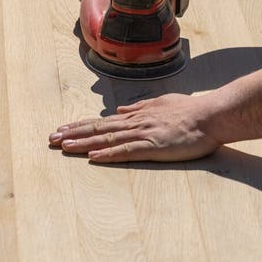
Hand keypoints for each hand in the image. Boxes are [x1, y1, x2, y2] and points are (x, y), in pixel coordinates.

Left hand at [48, 93, 221, 162]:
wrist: (210, 115)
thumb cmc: (190, 111)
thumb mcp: (161, 104)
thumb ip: (139, 107)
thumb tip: (120, 110)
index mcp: (136, 115)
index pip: (102, 121)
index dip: (80, 125)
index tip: (61, 129)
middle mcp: (135, 122)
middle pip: (98, 128)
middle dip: (73, 134)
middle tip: (50, 139)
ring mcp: (143, 134)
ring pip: (107, 139)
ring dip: (84, 143)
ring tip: (63, 147)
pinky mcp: (153, 146)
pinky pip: (126, 151)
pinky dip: (108, 154)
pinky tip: (93, 157)